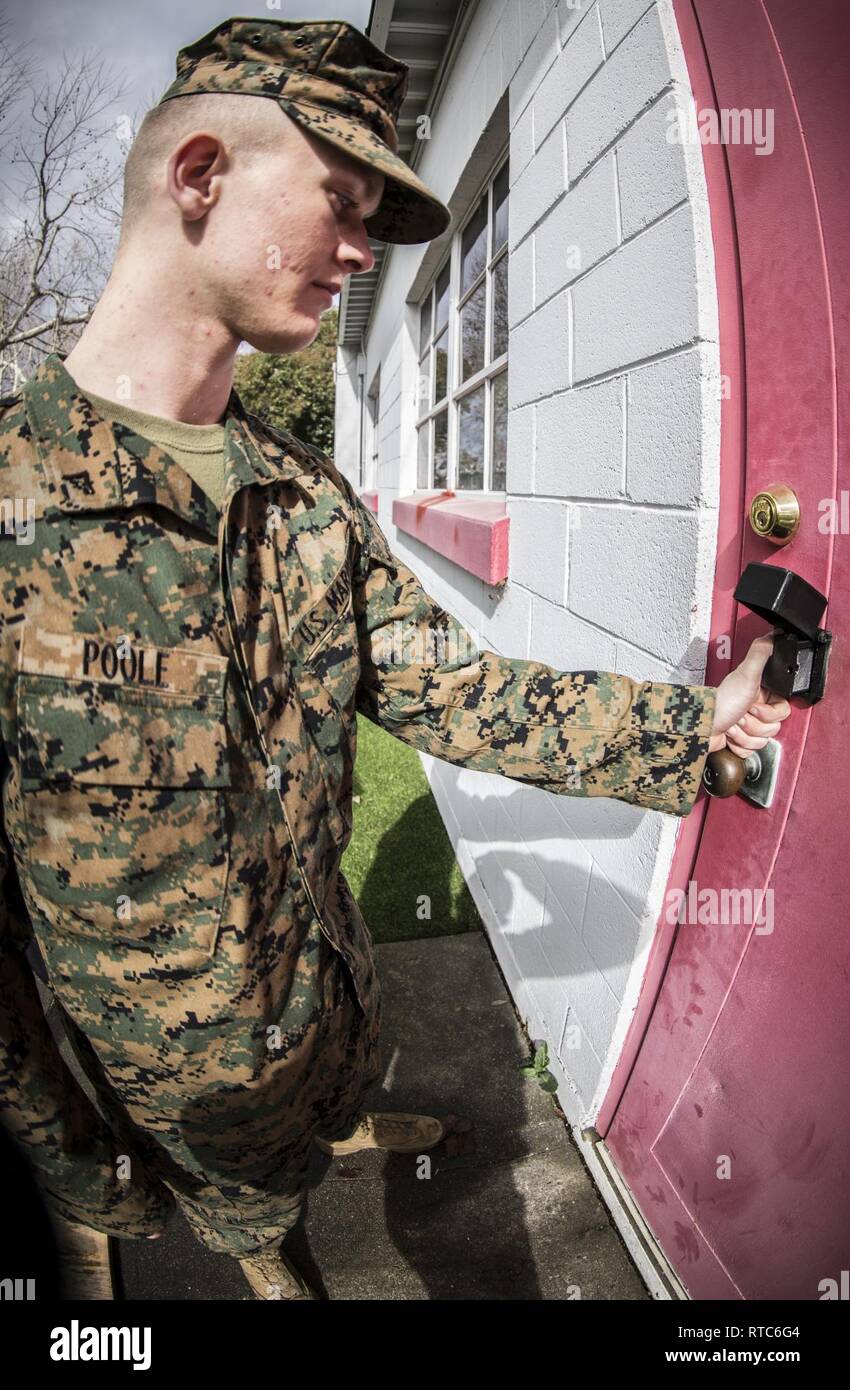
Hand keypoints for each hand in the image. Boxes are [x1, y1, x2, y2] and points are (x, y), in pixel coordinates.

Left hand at [708, 631, 791, 757]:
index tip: (753, 706)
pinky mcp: (739, 741)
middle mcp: (755, 708)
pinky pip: (751, 751)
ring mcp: (747, 726)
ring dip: (744, 735)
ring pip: (763, 741)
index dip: (769, 713)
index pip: (783, 711)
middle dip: (754, 725)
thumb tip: (773, 634)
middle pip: (773, 727)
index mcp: (760, 693)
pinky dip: (738, 746)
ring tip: (731, 724)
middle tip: (740, 715)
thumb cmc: (721, 703)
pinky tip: (729, 736)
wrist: (702, 729)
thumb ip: (761, 652)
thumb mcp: (745, 674)